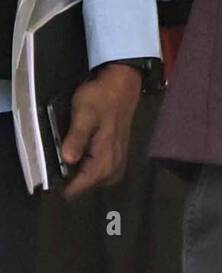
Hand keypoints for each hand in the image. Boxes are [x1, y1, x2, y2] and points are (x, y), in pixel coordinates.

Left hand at [60, 63, 142, 200]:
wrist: (123, 83)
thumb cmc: (101, 97)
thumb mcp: (84, 114)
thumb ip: (76, 138)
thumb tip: (67, 160)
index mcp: (105, 160)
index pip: (78, 188)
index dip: (60, 185)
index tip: (48, 175)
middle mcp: (113, 167)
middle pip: (84, 186)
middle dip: (69, 177)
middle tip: (57, 158)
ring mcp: (118, 163)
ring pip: (92, 180)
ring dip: (79, 172)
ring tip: (68, 155)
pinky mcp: (118, 156)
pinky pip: (100, 173)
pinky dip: (89, 167)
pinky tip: (82, 153)